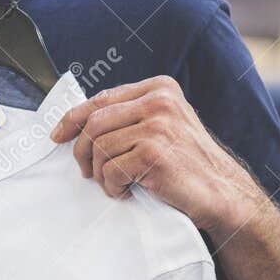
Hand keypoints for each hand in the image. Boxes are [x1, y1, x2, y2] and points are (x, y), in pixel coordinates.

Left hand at [50, 75, 264, 238]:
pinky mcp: (154, 153)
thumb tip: (78, 122)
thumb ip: (130, 116)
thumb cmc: (185, 163)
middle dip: (82, 151)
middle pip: (94, 123)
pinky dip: (113, 186)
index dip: (72, 118)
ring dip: (100, 174)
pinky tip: (127, 191)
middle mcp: (159, 101)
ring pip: (99, 148)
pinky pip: (111, 170)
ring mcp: (158, 126)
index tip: (57, 135)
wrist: (221, 191)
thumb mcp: (163, 126)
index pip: (101, 99)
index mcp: (159, 88)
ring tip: (116, 184)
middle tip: (86, 172)